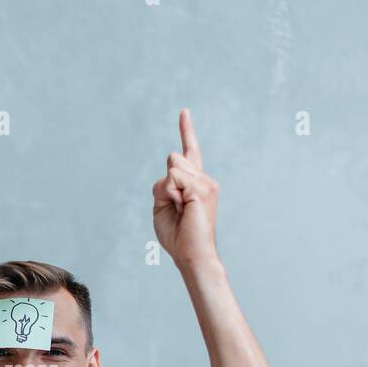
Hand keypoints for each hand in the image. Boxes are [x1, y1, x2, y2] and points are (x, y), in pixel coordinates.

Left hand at [151, 108, 220, 271]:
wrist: (191, 255)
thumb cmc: (177, 236)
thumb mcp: (161, 205)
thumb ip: (163, 184)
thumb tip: (173, 168)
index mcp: (194, 183)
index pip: (189, 152)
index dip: (186, 130)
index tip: (184, 111)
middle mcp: (204, 179)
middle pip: (171, 160)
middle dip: (164, 186)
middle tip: (176, 210)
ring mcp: (206, 182)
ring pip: (173, 167)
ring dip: (168, 192)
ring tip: (181, 211)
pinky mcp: (203, 188)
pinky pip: (174, 177)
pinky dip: (172, 194)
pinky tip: (183, 209)